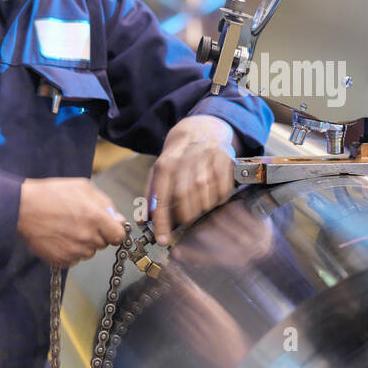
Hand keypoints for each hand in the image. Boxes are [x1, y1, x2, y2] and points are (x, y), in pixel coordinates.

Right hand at [16, 177, 125, 265]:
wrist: (21, 209)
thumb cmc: (50, 194)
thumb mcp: (82, 187)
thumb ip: (105, 203)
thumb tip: (117, 218)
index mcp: (96, 218)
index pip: (119, 236)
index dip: (113, 231)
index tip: (107, 228)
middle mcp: (87, 237)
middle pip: (103, 244)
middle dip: (96, 235)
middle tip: (80, 223)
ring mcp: (74, 251)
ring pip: (88, 252)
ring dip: (82, 244)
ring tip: (66, 229)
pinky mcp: (61, 260)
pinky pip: (73, 259)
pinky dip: (68, 251)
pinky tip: (59, 238)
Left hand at [147, 115, 236, 244]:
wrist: (202, 127)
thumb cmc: (179, 155)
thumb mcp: (161, 169)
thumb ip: (152, 195)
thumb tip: (143, 220)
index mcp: (165, 163)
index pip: (161, 197)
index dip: (161, 222)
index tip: (163, 240)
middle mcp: (185, 159)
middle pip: (184, 197)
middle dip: (184, 217)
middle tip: (185, 224)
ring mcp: (207, 158)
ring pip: (205, 194)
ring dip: (202, 209)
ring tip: (199, 210)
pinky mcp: (224, 159)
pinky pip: (223, 189)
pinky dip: (218, 200)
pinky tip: (213, 199)